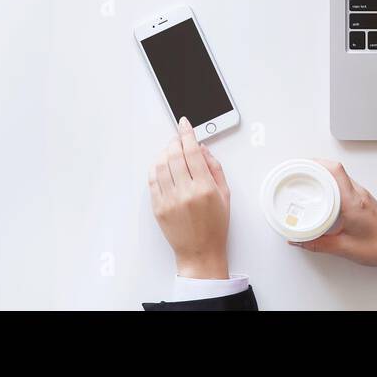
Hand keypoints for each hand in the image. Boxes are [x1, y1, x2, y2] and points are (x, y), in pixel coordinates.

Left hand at [148, 118, 231, 278]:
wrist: (200, 252)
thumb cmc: (215, 226)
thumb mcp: (225, 195)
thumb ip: (215, 168)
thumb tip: (202, 148)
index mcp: (204, 188)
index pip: (192, 152)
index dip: (187, 134)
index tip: (185, 124)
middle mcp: (185, 193)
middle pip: (174, 155)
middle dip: (175, 141)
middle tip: (179, 138)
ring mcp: (169, 200)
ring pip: (160, 165)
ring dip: (164, 152)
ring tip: (171, 151)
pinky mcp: (158, 207)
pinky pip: (152, 180)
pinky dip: (155, 167)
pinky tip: (162, 165)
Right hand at [293, 161, 376, 273]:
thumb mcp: (344, 248)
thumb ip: (318, 244)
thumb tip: (299, 241)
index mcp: (353, 202)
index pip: (335, 170)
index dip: (316, 164)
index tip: (302, 167)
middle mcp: (358, 194)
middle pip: (335, 169)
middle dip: (315, 167)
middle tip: (300, 174)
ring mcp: (362, 195)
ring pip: (340, 176)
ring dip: (324, 176)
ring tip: (309, 184)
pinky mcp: (364, 199)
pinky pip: (344, 185)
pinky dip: (331, 185)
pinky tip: (324, 196)